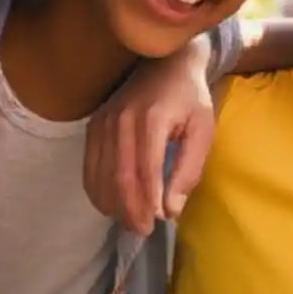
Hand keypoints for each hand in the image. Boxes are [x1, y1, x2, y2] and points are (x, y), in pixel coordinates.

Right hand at [84, 39, 214, 234]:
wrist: (167, 63)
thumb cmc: (190, 98)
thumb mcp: (203, 129)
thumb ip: (189, 169)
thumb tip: (171, 209)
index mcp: (151, 120)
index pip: (144, 171)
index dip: (148, 201)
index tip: (158, 222)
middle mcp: (121, 121)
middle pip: (118, 178)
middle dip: (130, 210)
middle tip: (144, 230)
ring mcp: (103, 122)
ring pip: (100, 176)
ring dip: (113, 206)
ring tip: (131, 222)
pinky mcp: (93, 125)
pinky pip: (89, 167)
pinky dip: (98, 191)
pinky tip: (111, 205)